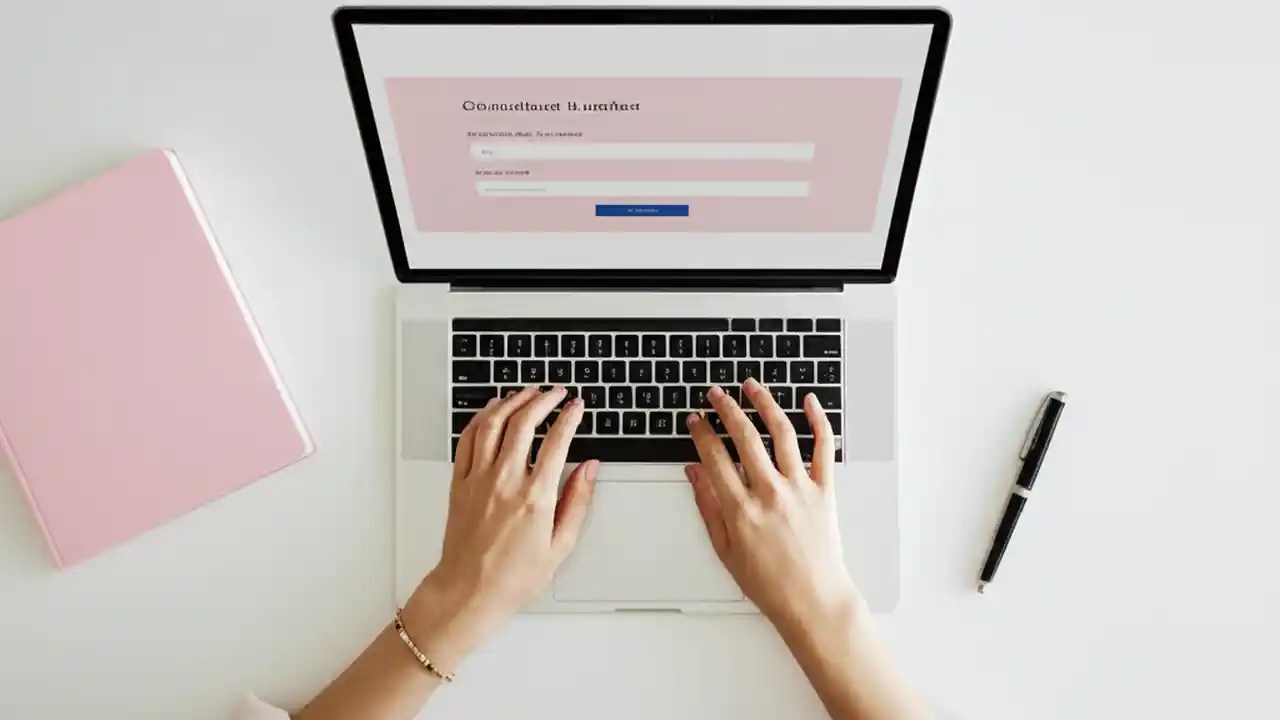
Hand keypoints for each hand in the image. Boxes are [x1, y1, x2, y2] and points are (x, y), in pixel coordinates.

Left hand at [404, 386, 597, 661]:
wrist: (469, 592)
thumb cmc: (513, 577)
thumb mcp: (560, 545)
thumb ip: (578, 501)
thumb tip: (590, 469)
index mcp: (535, 498)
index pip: (557, 442)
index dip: (569, 417)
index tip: (576, 406)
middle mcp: (505, 482)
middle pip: (524, 423)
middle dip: (543, 400)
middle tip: (555, 393)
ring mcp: (478, 480)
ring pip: (493, 424)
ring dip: (512, 401)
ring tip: (527, 393)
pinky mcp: (459, 484)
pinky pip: (468, 439)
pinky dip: (481, 418)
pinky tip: (492, 411)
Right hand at [685, 378, 860, 629]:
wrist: (813, 600)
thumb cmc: (770, 583)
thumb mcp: (725, 549)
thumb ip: (708, 507)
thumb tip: (694, 473)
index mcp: (741, 510)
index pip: (715, 458)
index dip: (701, 434)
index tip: (695, 420)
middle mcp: (769, 494)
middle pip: (744, 438)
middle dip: (726, 409)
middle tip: (716, 394)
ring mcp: (799, 489)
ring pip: (781, 433)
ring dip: (765, 404)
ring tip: (752, 387)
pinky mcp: (824, 490)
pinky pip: (823, 448)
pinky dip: (818, 420)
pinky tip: (808, 401)